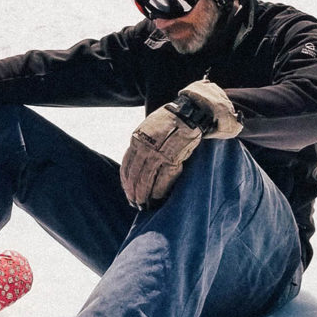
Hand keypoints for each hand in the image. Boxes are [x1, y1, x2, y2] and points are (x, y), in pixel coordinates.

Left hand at [120, 81, 241, 208]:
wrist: (189, 111)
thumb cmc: (171, 120)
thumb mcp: (150, 128)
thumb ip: (143, 143)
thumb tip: (137, 162)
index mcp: (137, 139)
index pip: (126, 165)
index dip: (126, 181)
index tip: (127, 191)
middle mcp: (144, 147)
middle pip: (134, 175)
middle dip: (134, 192)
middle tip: (135, 203)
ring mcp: (158, 153)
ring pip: (146, 180)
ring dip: (144, 195)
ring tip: (144, 205)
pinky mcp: (173, 158)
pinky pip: (163, 179)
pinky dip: (159, 191)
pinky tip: (157, 198)